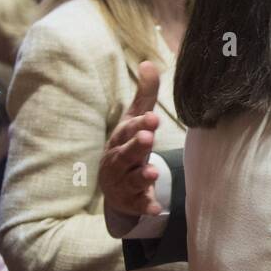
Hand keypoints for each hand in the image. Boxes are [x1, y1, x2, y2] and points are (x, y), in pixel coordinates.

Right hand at [99, 61, 163, 217]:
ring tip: (152, 172)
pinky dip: (145, 206)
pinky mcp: (132, 202)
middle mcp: (118, 160)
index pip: (128, 129)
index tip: (153, 118)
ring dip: (141, 176)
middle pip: (125, 153)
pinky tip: (156, 208)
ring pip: (130, 179)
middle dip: (136, 145)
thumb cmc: (127, 146)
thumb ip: (145, 95)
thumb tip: (149, 63)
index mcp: (120, 139)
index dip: (139, 124)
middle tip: (148, 138)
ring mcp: (123, 182)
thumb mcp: (135, 121)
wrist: (114, 186)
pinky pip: (138, 205)